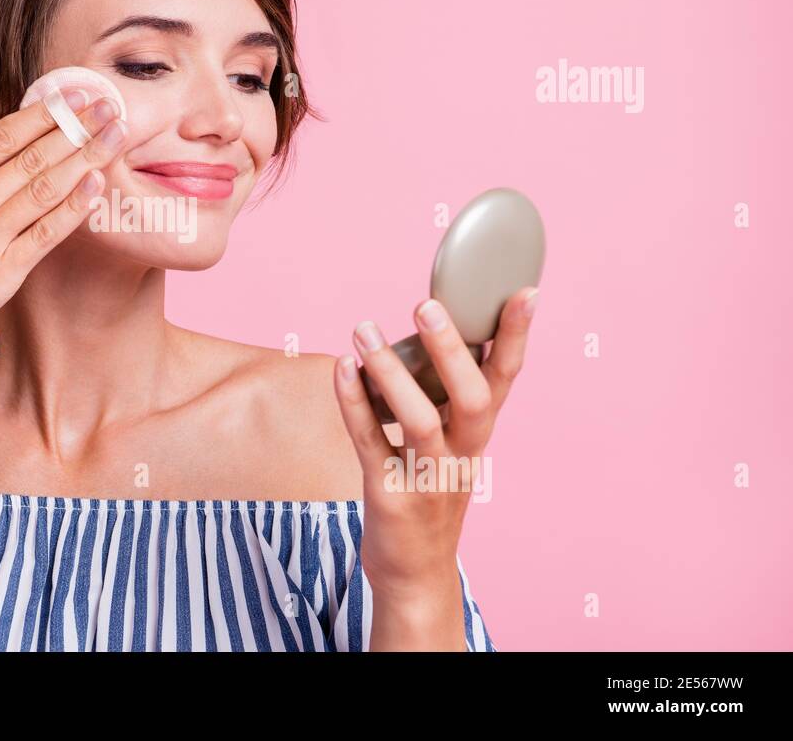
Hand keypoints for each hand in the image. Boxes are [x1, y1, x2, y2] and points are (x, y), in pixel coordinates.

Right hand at [0, 88, 127, 368]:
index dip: (40, 113)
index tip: (70, 94)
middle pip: (31, 159)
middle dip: (73, 128)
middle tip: (107, 104)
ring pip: (44, 191)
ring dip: (84, 159)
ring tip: (114, 134)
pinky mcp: (3, 274)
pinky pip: (46, 235)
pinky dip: (73, 208)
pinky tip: (97, 184)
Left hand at [332, 288, 537, 608]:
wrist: (416, 575)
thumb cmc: (428, 497)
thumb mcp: (449, 446)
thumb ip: (444, 398)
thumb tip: (434, 334)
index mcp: (477, 436)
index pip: (506, 379)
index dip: (516, 337)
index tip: (525, 291)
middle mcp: (462, 456)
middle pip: (473, 399)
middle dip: (452, 350)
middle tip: (425, 304)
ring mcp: (428, 480)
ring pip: (421, 422)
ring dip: (392, 373)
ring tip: (363, 330)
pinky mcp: (391, 497)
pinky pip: (371, 445)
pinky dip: (355, 405)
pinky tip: (341, 370)